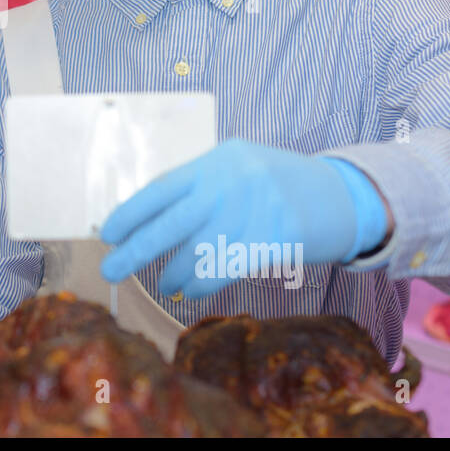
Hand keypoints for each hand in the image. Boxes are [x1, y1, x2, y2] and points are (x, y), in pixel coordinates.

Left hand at [98, 139, 389, 298]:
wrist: (342, 195)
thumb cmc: (278, 184)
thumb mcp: (238, 167)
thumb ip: (200, 185)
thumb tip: (148, 217)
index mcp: (217, 160)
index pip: (162, 188)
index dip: (131, 213)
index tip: (107, 234)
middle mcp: (232, 183)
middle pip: (172, 222)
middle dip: (137, 249)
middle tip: (110, 269)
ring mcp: (254, 211)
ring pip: (197, 252)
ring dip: (174, 273)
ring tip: (164, 283)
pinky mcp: (274, 240)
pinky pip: (224, 268)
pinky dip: (201, 282)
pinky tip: (190, 290)